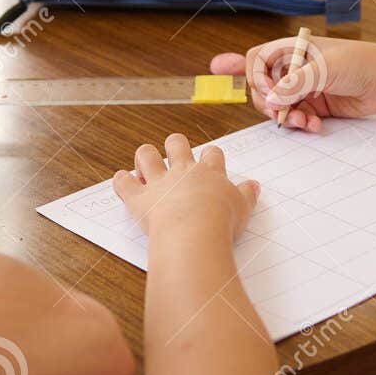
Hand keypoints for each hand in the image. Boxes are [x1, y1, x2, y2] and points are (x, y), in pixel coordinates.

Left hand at [112, 133, 259, 237]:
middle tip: (174, 153)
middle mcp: (183, 172)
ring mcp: (159, 182)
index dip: (210, 156)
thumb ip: (247, 195)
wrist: (195, 230)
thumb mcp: (243, 208)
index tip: (210, 161)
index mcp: (209, 173)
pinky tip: (122, 181)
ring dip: (144, 156)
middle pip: (177, 144)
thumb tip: (254, 186)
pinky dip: (121, 181)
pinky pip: (124, 183)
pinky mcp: (139, 198)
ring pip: (146, 155)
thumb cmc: (221, 221)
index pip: (212, 154)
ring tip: (145, 163)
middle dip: (175, 145)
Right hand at [210, 36, 375, 131]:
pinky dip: (302, 124)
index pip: (258, 60)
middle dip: (271, 103)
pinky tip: (315, 124)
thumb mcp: (324, 69)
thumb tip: (271, 100)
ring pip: (279, 107)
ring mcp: (304, 88)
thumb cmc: (361, 62)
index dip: (256, 76)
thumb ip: (294, 84)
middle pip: (264, 87)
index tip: (268, 92)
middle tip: (283, 113)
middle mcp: (295, 68)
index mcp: (293, 50)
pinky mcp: (316, 106)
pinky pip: (297, 118)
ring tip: (305, 121)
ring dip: (288, 117)